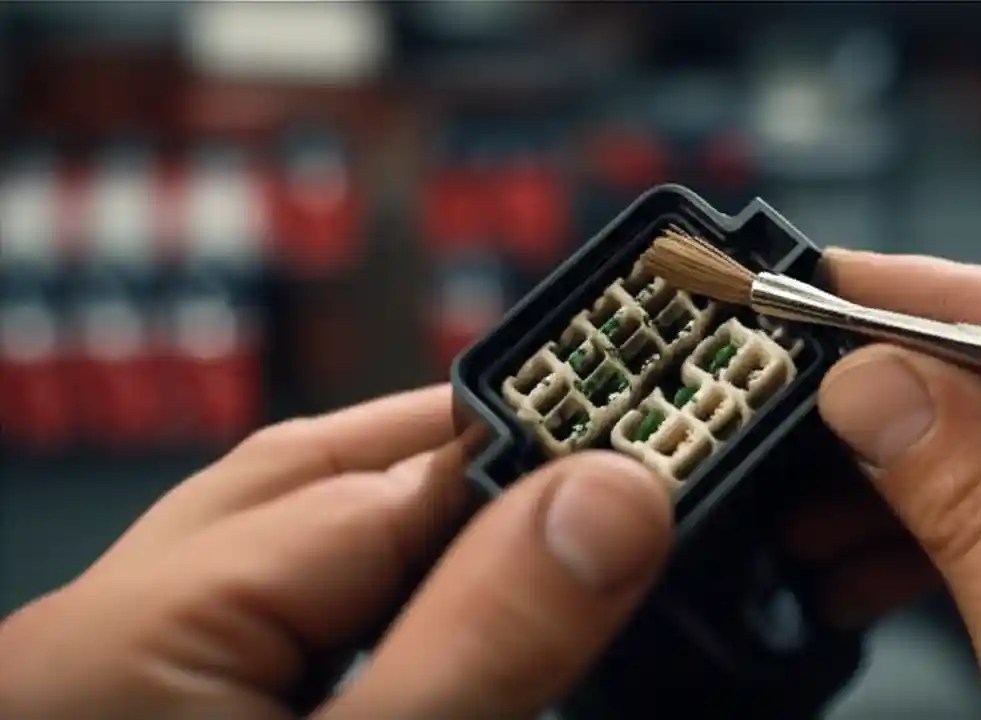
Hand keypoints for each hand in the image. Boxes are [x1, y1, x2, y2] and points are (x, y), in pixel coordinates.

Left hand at [0, 386, 672, 718]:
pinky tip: (424, 601)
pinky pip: (269, 602)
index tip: (644, 449)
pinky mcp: (147, 704)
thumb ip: (482, 639)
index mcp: (130, 635)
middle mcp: (102, 631)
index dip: (534, 456)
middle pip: (322, 477)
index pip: (382, 486)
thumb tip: (607, 500)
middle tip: (592, 452)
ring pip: (292, 534)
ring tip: (526, 512)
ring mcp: (116, 673)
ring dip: (419, 512)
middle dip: (470, 454)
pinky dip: (365, 581)